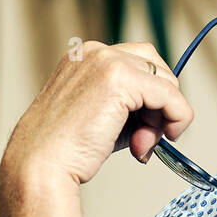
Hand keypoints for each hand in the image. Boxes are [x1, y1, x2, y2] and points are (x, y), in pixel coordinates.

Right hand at [0, 40, 194, 187]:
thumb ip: (132, 107)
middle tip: (145, 139)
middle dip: (160, 105)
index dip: (151, 96)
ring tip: (140, 145)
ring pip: (167, 82)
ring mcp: (107, 61)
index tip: (144, 128)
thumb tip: (165, 114)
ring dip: (163, 118)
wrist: (42, 164)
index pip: (140, 62)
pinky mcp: (121, 79)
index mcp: (87, 56)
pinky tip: (150, 144)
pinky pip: (171, 96)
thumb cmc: (66, 148)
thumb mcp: (103, 116)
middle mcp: (96, 51)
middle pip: (157, 67)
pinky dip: (174, 120)